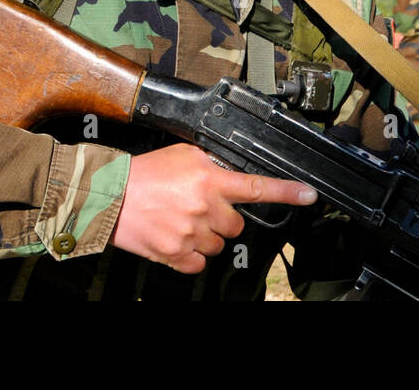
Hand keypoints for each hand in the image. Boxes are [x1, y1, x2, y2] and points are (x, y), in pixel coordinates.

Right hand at [112, 143, 316, 273]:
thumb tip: (230, 173)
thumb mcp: (184, 155)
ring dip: (207, 235)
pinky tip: (178, 238)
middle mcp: (205, 208)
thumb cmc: (145, 173)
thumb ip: (212, 165)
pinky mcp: (175, 255)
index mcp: (210, 180)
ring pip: (220, 245)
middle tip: (200, 207)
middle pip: (236, 225)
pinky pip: (200, 263)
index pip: (257, 187)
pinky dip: (193, 254)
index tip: (309, 195)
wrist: (110, 196)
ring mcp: (191, 234)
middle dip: (223, 217)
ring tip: (183, 219)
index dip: (287, 192)